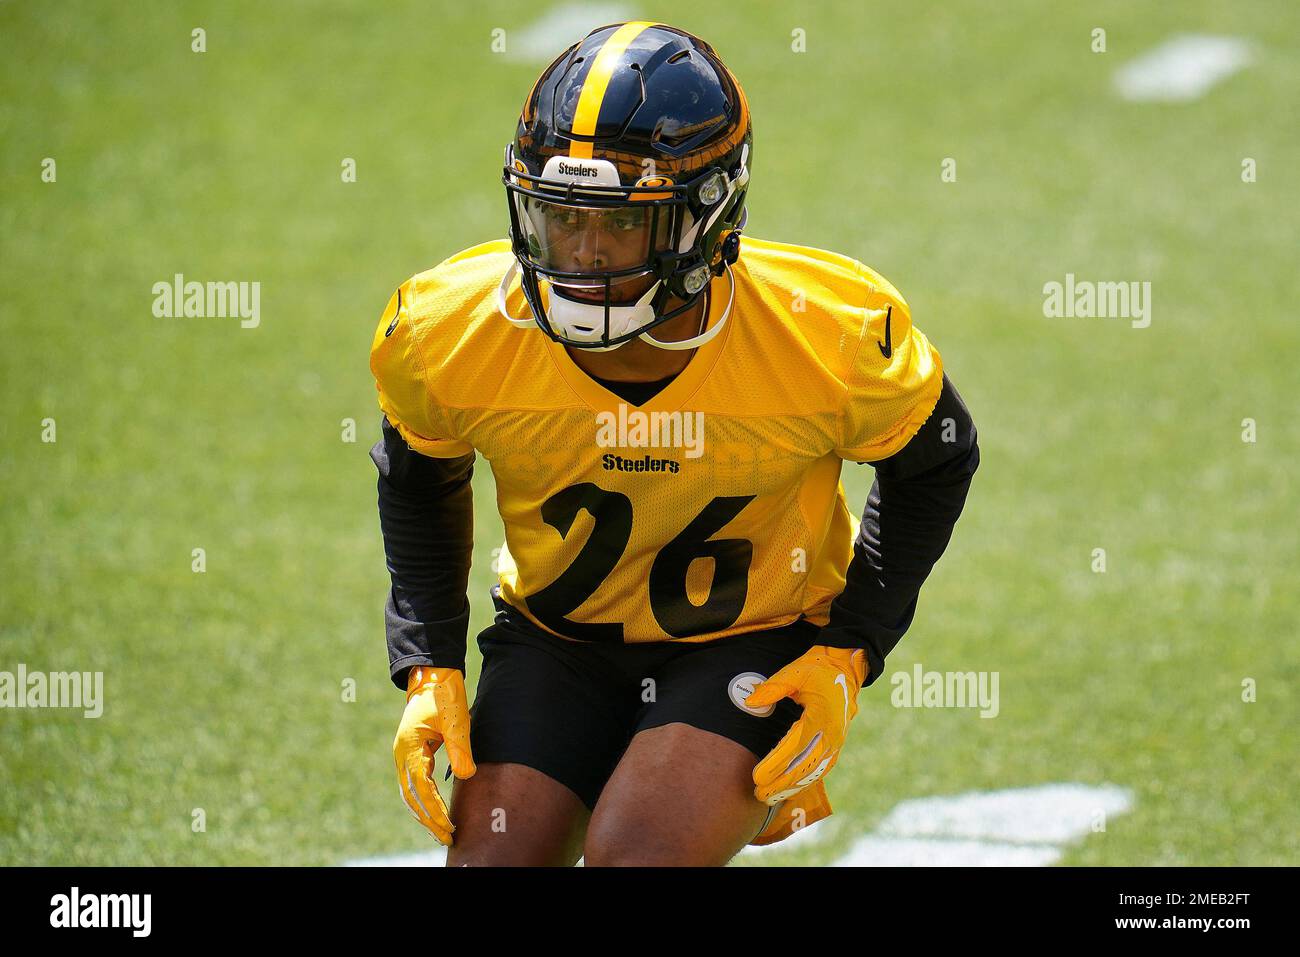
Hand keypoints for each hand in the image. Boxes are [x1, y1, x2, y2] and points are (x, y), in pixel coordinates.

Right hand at [393, 666, 475, 843]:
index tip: (449, 827)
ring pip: (410, 794)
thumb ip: (460, 748)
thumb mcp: (455, 720)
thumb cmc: (444, 697)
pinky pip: (413, 785)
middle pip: (411, 797)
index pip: (421, 787)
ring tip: (441, 832)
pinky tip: (435, 812)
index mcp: (409, 747)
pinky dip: (423, 801)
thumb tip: (467, 776)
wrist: (432, 677)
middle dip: (429, 820)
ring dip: (424, 814)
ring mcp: (403, 756)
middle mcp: (401, 755)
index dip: (435, 810)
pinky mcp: (410, 755)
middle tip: (447, 838)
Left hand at [747, 645, 866, 805]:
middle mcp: (831, 734)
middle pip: (803, 765)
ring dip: (790, 787)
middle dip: (780, 783)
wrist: (845, 670)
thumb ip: (773, 688)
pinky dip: (804, 782)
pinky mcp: (836, 746)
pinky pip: (820, 770)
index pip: (794, 747)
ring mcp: (836, 742)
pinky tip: (788, 791)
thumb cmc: (817, 670)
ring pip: (812, 772)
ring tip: (769, 798)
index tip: (757, 776)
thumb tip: (750, 701)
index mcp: (820, 717)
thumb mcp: (795, 672)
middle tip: (758, 793)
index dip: (775, 764)